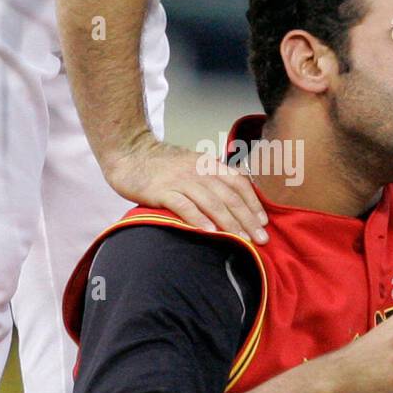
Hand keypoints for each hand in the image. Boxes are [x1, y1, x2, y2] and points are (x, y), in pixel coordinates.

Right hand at [105, 136, 268, 243]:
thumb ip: (210, 179)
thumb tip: (232, 201)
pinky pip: (184, 205)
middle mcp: (198, 171)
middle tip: (261, 239)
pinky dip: (198, 219)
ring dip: (229, 223)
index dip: (253, 203)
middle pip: (229, 196)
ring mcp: (180, 180)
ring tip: (242, 240)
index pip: (238, 183)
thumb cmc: (161, 165)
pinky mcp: (161, 190)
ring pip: (211, 202)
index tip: (263, 222)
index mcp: (208, 164)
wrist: (129, 153)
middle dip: (247, 219)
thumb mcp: (192, 165)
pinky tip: (210, 233)